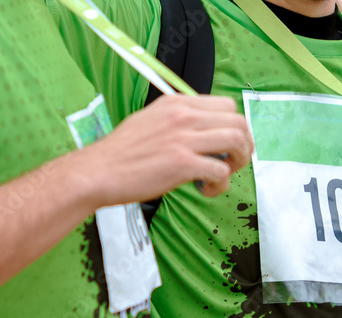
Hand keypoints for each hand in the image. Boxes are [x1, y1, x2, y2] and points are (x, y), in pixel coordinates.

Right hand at [76, 95, 253, 207]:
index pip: (227, 106)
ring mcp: (184, 139)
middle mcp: (184, 116)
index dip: (235, 128)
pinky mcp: (182, 164)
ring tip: (222, 175)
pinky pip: (221, 172)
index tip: (227, 147)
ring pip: (237, 142)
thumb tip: (204, 133)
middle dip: (244, 146)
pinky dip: (220, 185)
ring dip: (238, 163)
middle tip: (231, 163)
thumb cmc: (122, 153)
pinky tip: (204, 190)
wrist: (97, 171)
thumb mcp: (151, 121)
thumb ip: (179, 122)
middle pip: (239, 122)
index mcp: (177, 103)